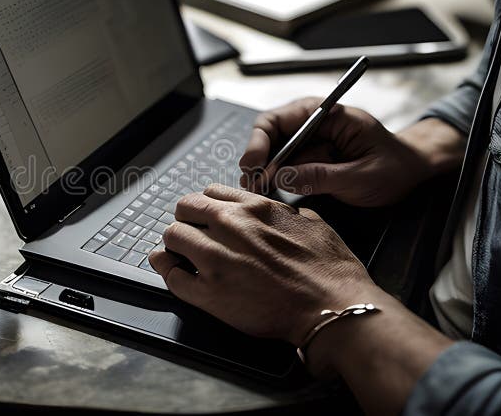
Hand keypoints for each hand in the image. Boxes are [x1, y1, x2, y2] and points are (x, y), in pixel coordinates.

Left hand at [148, 183, 378, 344]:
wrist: (332, 308)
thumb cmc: (330, 270)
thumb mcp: (314, 224)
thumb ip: (289, 214)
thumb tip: (284, 215)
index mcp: (254, 208)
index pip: (210, 193)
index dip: (206, 205)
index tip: (207, 216)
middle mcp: (230, 227)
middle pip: (185, 208)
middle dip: (186, 219)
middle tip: (191, 232)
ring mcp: (216, 260)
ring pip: (172, 236)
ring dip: (175, 244)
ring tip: (180, 253)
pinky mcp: (209, 294)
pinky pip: (172, 276)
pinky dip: (169, 271)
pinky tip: (173, 271)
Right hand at [239, 97, 464, 206]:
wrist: (410, 171)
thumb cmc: (394, 167)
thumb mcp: (362, 175)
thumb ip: (322, 176)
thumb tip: (282, 178)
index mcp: (326, 114)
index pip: (279, 120)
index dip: (260, 142)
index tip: (254, 166)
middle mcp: (310, 123)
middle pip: (267, 135)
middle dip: (256, 160)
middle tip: (251, 186)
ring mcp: (307, 141)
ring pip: (271, 152)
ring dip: (262, 172)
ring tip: (258, 192)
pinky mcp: (307, 159)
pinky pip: (282, 166)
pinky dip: (273, 179)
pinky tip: (269, 193)